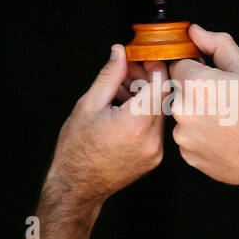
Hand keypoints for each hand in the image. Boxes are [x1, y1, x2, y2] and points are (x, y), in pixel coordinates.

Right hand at [47, 45, 165, 204]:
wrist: (77, 186)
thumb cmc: (77, 149)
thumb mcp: (88, 105)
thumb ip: (109, 76)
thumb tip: (120, 52)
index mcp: (136, 122)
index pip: (161, 83)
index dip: (154, 66)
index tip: (142, 58)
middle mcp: (151, 138)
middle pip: (162, 97)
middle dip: (147, 79)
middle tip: (127, 70)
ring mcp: (155, 150)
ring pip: (159, 112)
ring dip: (145, 97)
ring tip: (121, 91)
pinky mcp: (154, 158)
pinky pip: (156, 128)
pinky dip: (144, 115)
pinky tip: (125, 110)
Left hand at [168, 25, 238, 194]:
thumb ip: (217, 45)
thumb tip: (195, 31)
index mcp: (196, 85)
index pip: (180, 64)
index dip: (197, 67)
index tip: (214, 76)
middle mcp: (183, 111)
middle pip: (180, 90)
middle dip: (199, 91)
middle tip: (228, 101)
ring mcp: (184, 137)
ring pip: (184, 114)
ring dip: (199, 114)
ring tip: (229, 121)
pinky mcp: (189, 156)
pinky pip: (189, 137)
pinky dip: (202, 135)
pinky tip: (225, 137)